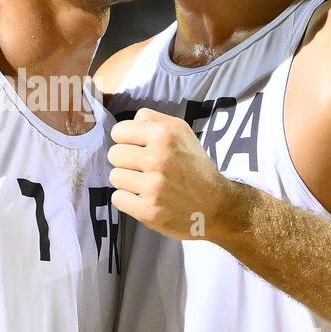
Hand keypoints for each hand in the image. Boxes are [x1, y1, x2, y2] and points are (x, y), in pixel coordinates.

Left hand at [108, 107, 231, 240]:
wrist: (216, 206)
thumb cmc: (195, 166)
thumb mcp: (182, 132)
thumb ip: (154, 120)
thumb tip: (131, 121)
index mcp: (164, 135)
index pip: (119, 131)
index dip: (126, 140)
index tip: (138, 149)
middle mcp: (158, 159)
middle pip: (114, 154)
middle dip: (126, 161)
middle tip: (142, 169)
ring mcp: (153, 187)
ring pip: (115, 177)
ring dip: (127, 181)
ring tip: (145, 184)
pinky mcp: (149, 211)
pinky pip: (118, 199)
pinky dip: (128, 200)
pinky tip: (143, 199)